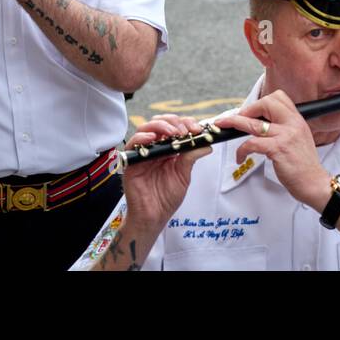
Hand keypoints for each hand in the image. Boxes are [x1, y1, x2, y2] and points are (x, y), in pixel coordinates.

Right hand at [121, 114, 211, 230]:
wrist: (154, 217)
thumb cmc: (167, 198)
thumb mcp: (183, 175)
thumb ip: (191, 158)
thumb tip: (207, 144)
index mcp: (168, 150)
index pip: (175, 127)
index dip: (186, 124)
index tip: (197, 129)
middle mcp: (155, 149)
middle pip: (160, 123)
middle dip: (174, 122)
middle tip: (185, 130)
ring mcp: (143, 154)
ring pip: (146, 128)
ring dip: (160, 126)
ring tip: (173, 133)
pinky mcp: (131, 162)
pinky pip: (133, 144)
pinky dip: (142, 137)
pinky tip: (152, 138)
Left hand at [222, 90, 332, 209]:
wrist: (314, 182)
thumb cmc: (304, 165)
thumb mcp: (299, 138)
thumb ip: (285, 128)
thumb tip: (264, 125)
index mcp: (297, 120)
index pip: (279, 97)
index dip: (261, 102)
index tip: (251, 112)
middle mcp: (292, 124)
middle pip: (266, 103)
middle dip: (248, 109)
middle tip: (237, 118)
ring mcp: (285, 136)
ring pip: (254, 123)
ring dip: (234, 123)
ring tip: (223, 126)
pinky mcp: (278, 149)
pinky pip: (252, 143)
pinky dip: (241, 150)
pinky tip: (240, 157)